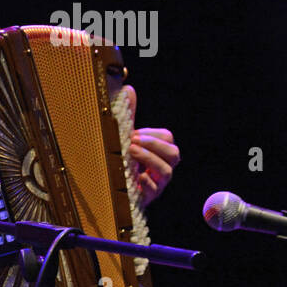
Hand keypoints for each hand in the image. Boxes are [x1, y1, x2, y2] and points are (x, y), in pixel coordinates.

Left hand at [121, 86, 178, 207]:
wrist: (113, 190)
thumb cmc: (122, 161)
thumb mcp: (123, 138)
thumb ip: (128, 116)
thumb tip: (129, 88)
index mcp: (158, 151)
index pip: (167, 138)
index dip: (152, 135)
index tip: (134, 133)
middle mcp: (162, 166)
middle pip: (173, 154)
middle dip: (154, 145)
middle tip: (132, 140)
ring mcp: (157, 183)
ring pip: (166, 172)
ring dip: (149, 159)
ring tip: (130, 151)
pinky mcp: (148, 197)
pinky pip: (154, 191)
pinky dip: (147, 184)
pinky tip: (137, 177)